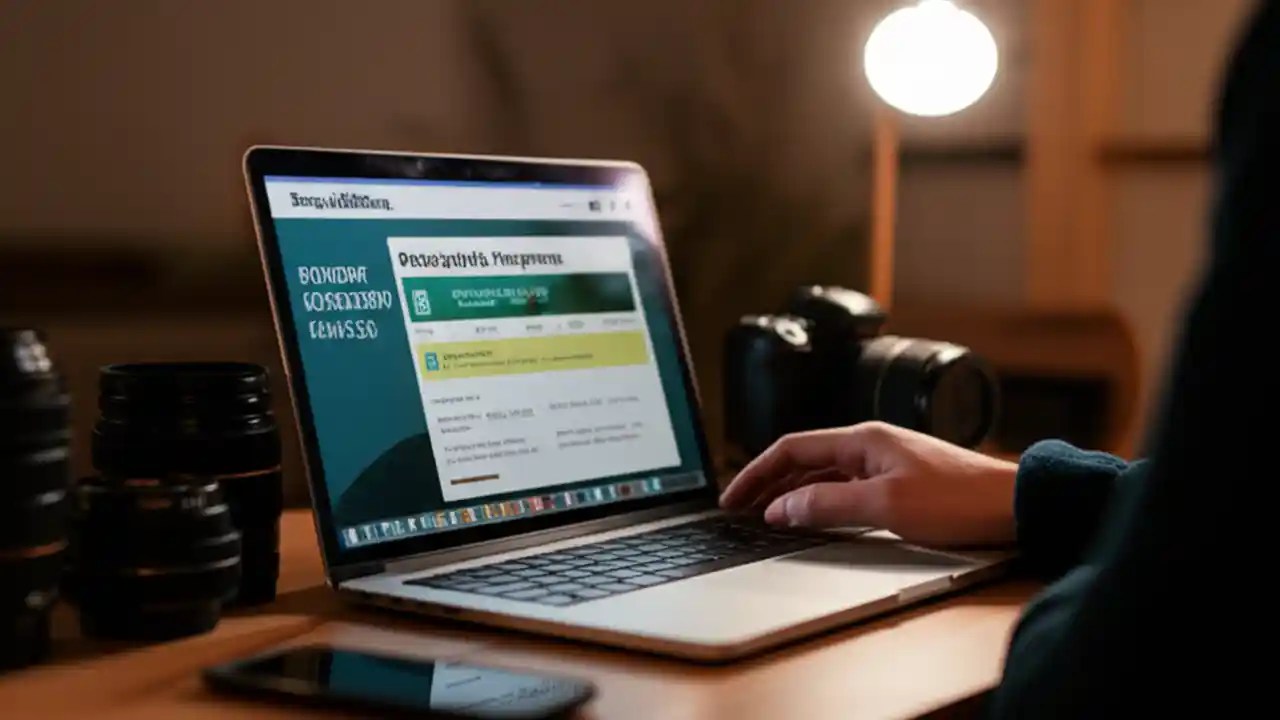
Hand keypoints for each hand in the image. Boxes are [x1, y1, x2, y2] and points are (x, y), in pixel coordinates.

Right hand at [719, 422, 1017, 547]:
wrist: (1014, 505)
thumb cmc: (959, 499)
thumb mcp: (885, 504)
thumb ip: (828, 504)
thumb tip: (783, 508)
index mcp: (862, 439)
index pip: (791, 448)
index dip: (756, 472)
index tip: (732, 497)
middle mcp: (871, 445)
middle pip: (803, 460)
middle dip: (767, 483)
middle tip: (739, 508)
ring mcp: (885, 463)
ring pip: (823, 475)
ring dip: (792, 493)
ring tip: (767, 516)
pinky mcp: (899, 484)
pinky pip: (844, 487)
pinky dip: (819, 501)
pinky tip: (813, 519)